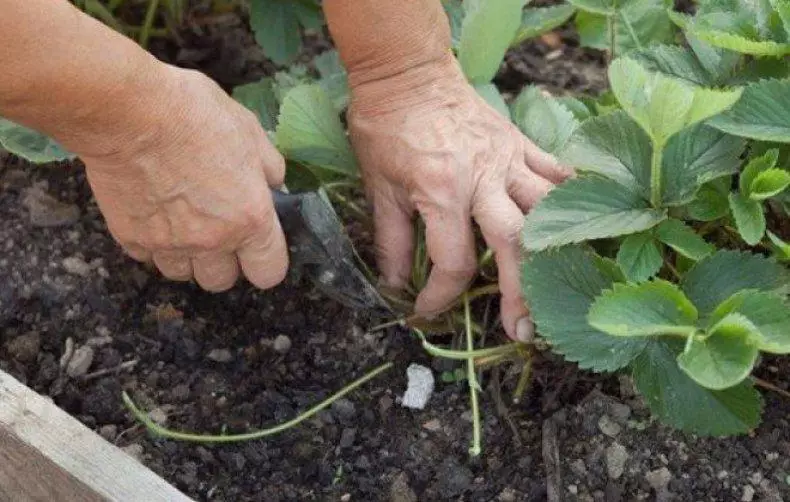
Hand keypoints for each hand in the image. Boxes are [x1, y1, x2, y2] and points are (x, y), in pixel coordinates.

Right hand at [80, 66, 288, 291]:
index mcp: (250, 218)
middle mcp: (212, 241)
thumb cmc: (194, 113)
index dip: (266, 262)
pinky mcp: (131, 237)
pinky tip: (153, 213)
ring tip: (182, 222)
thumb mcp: (250, 131)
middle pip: (221, 281)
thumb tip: (274, 184)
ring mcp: (169, 243)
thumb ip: (269, 167)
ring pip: (182, 274)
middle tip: (218, 230)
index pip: (269, 273)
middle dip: (223, 262)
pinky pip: (147, 256)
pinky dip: (152, 242)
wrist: (130, 111)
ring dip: (186, 256)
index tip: (259, 248)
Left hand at [347, 56, 570, 341]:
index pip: (453, 260)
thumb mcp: (379, 187)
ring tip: (560, 285)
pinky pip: (556, 172)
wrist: (408, 73)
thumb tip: (394, 285)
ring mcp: (509, 158)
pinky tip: (580, 226)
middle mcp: (483, 177)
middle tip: (523, 331)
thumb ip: (390, 240)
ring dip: (557, 250)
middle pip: (515, 242)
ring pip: (548, 209)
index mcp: (442, 190)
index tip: (427, 311)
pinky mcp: (522, 144)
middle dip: (521, 292)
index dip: (440, 296)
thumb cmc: (387, 129)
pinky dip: (571, 198)